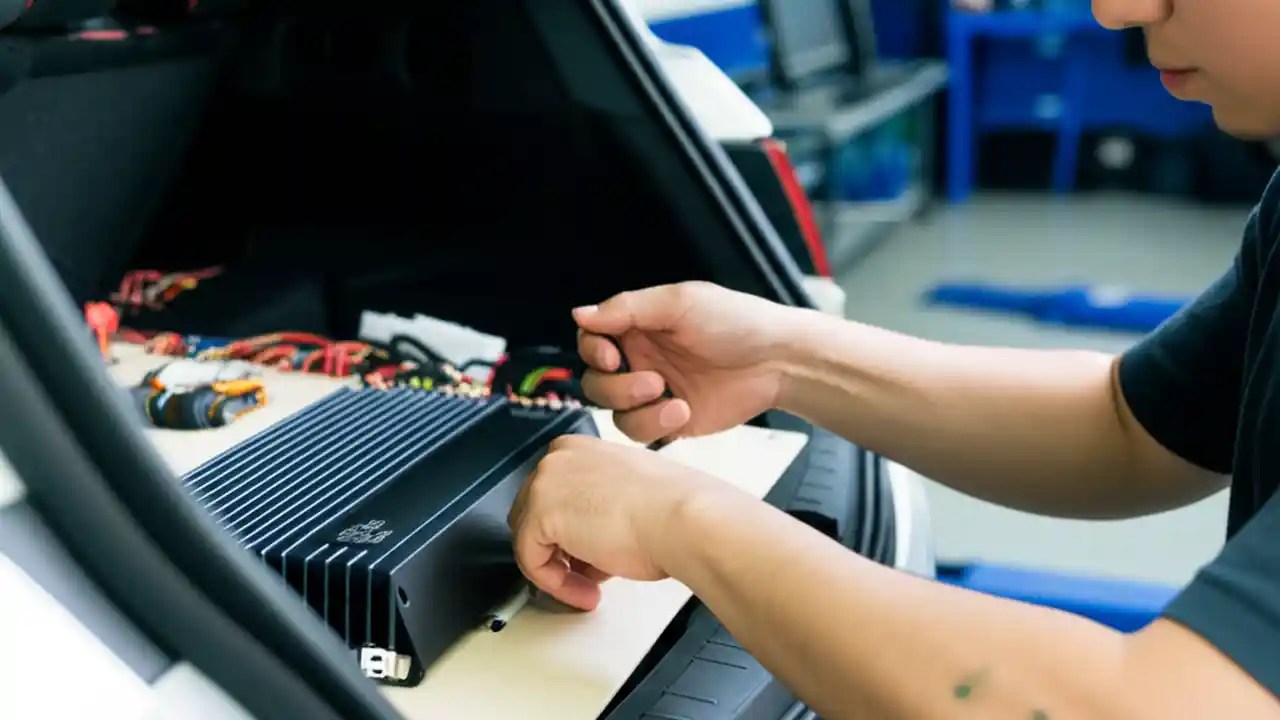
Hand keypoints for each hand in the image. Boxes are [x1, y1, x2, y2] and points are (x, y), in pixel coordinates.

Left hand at [506, 434, 732, 609]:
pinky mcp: (539, 515)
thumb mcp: (628, 499)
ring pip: (530, 538)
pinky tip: (585, 592)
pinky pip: (530, 560)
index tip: (588, 558)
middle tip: (589, 576)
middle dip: (562, 551)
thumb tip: (588, 542)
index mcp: (579, 448)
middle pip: (535, 515)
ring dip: (559, 570)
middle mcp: (557, 458)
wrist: (684, 520)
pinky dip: (554, 583)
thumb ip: (598, 511)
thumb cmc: (674, 510)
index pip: (553, 496)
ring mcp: (544, 482)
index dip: (569, 534)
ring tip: (591, 588)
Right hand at [574, 282, 796, 443]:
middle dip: (616, 386)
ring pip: (614, 412)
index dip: (593, 351)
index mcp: (639, 327)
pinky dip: (655, 426)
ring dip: (636, 409)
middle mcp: (641, 359)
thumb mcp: (680, 303)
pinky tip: (683, 411)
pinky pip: (641, 433)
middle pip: (596, 381)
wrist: (778, 361)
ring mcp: (655, 393)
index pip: (591, 340)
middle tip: (652, 381)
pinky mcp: (670, 421)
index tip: (612, 354)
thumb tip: (579, 314)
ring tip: (671, 398)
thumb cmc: (736, 322)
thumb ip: (627, 308)